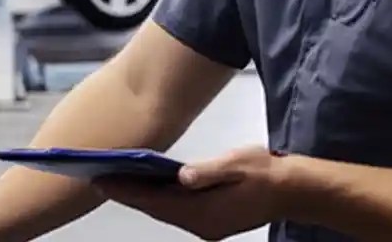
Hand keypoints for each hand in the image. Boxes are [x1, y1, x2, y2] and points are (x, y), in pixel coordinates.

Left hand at [92, 145, 290, 240]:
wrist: (294, 191)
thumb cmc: (265, 172)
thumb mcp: (237, 164)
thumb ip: (208, 171)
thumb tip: (183, 176)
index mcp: (203, 212)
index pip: (154, 201)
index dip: (125, 190)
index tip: (99, 180)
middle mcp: (200, 225)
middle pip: (155, 209)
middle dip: (127, 193)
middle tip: (97, 177)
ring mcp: (206, 226)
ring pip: (164, 211)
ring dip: (141, 197)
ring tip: (116, 179)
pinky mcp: (212, 221)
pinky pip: (177, 211)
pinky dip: (159, 199)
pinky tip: (148, 186)